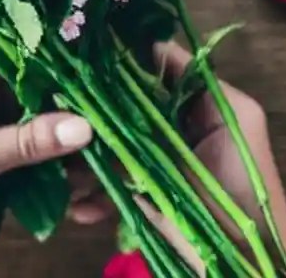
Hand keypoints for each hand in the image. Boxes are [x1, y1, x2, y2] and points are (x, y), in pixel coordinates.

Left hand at [0, 53, 94, 277]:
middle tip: (112, 166)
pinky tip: (63, 199)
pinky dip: (29, 169)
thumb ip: (24, 143)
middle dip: (71, 129)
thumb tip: (86, 125)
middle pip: (32, 92)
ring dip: (55, 158)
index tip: (116, 102)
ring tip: (94, 193)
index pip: (28, 54)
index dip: (74, 77)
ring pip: (23, 123)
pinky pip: (4, 146)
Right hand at [66, 42, 285, 276]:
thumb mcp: (180, 174)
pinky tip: (81, 210)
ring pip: (134, 143)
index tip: (73, 60)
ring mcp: (192, 158)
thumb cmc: (229, 227)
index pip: (166, 61)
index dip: (120, 58)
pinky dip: (113, 191)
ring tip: (61, 177)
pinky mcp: (179, 189)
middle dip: (99, 118)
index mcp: (224, 106)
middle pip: (142, 104)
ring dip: (97, 162)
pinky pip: (140, 177)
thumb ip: (138, 133)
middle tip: (56, 120)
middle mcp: (209, 123)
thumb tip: (85, 96)